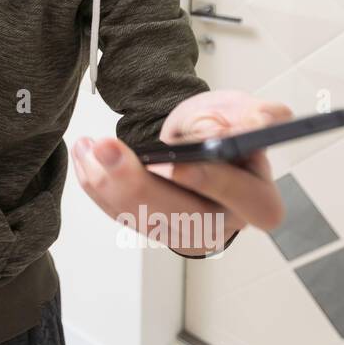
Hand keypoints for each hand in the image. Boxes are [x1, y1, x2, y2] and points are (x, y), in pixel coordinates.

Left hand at [73, 90, 292, 255]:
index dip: (213, 183)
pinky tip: (85, 159)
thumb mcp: (240, 112)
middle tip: (105, 148)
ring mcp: (186, 232)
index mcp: (259, 201)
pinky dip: (98, 187)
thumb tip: (224, 133)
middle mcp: (223, 225)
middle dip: (138, 185)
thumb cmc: (227, 126)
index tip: (178, 166)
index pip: (244, 199)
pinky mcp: (155, 230)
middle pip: (183, 217)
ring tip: (87, 146)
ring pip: (144, 219)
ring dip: (107, 183)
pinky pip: (121, 215)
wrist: (200, 138)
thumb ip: (246, 117)